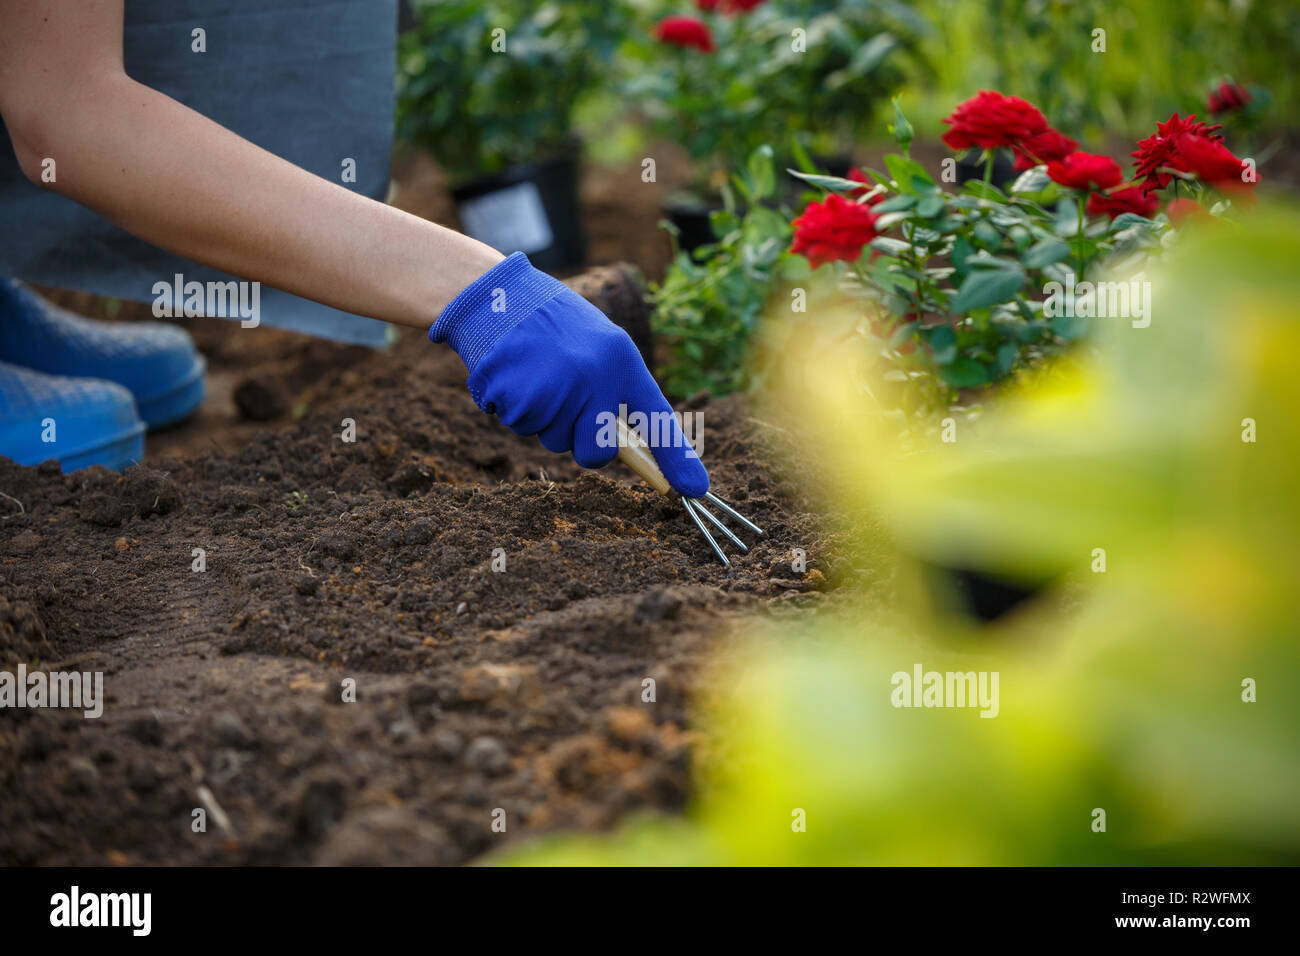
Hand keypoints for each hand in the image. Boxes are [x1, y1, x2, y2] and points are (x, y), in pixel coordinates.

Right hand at [430, 253, 708, 496]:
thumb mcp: (601, 347)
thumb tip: (639, 450)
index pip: (656, 419)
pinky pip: (520, 427)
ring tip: (538, 374)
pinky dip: (514, 408)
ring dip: (544, 419)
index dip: (676, 459)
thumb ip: (620, 394)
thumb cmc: (558, 329)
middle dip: (583, 443)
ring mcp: (555, 389)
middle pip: (597, 453)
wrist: (499, 297)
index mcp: (621, 360)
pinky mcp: (517, 398)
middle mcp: (594, 377)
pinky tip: (516, 375)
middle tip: (570, 403)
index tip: (693, 490)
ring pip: (555, 442)